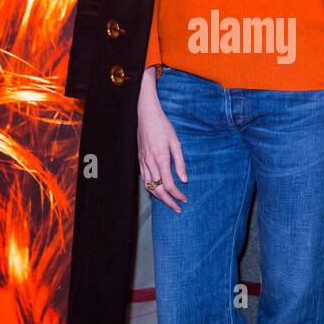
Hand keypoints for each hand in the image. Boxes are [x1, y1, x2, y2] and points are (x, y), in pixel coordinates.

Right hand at [138, 67, 187, 212]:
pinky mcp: (139, 160)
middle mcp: (150, 162)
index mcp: (160, 158)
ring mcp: (143, 162)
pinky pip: (145, 179)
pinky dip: (151, 188)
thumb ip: (180, 162)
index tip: (184, 199)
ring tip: (169, 202)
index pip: (169, 184)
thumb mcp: (175, 142)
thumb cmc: (163, 126)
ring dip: (159, 197)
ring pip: (149, 186)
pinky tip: (158, 190)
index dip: (177, 194)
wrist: (146, 115)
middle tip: (177, 208)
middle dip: (168, 201)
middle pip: (158, 189)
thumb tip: (184, 179)